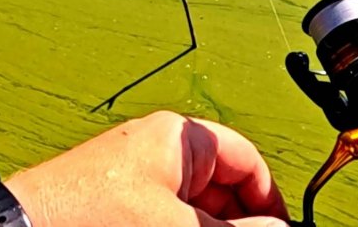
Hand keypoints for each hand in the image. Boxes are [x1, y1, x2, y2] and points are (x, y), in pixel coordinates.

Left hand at [5, 111, 288, 226]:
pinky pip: (164, 220)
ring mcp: (134, 185)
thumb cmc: (85, 218)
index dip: (271, 202)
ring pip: (193, 212)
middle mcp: (157, 154)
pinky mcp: (114, 210)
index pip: (247, 161)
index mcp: (178, 138)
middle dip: (238, 222)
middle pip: (223, 191)